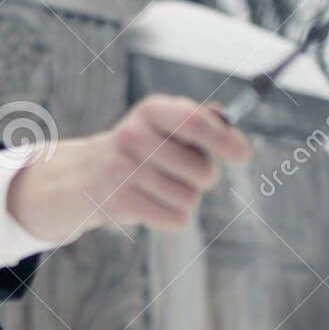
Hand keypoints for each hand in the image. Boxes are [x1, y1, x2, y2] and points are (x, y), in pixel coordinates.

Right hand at [5, 94, 252, 241]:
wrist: (87, 174)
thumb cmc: (139, 147)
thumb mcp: (162, 122)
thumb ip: (197, 119)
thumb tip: (227, 120)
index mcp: (150, 110)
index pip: (195, 123)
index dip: (225, 141)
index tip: (242, 155)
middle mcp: (133, 137)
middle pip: (202, 170)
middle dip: (205, 178)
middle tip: (188, 174)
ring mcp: (123, 171)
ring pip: (190, 199)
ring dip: (186, 198)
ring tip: (163, 188)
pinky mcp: (118, 202)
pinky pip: (175, 219)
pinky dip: (172, 216)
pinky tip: (154, 204)